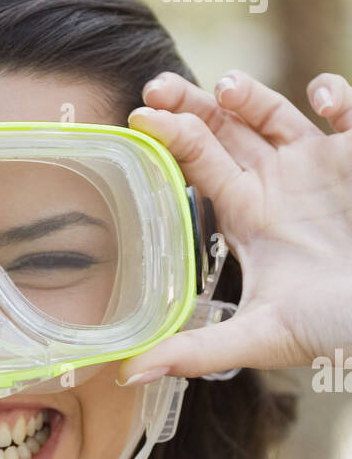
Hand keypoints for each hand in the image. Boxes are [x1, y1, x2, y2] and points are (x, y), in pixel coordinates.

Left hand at [117, 70, 351, 383]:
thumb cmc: (332, 327)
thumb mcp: (263, 338)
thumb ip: (198, 352)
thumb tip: (128, 373)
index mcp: (247, 215)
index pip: (197, 164)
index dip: (170, 137)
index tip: (140, 117)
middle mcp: (276, 182)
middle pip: (223, 128)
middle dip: (191, 103)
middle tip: (158, 85)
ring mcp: (318, 163)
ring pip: (274, 111)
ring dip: (250, 94)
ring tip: (226, 87)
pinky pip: (347, 110)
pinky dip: (335, 95)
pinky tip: (320, 97)